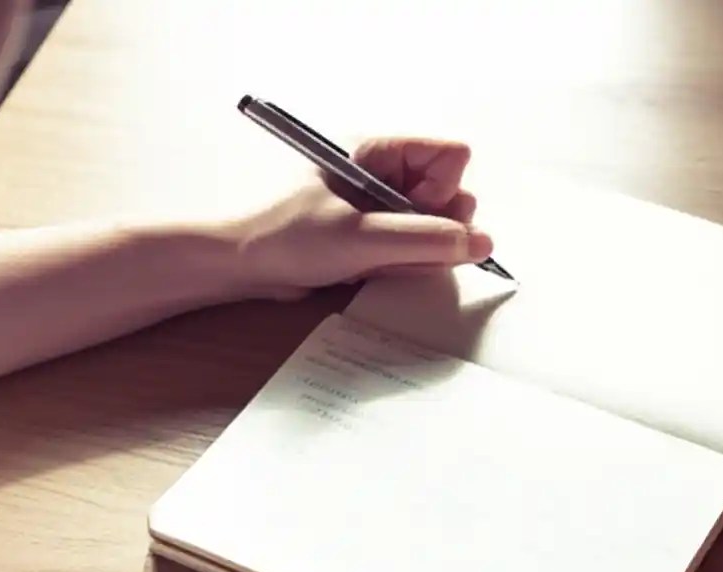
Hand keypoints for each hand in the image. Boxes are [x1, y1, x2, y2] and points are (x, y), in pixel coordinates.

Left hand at [224, 137, 491, 299]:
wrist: (241, 267)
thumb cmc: (285, 237)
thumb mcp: (360, 237)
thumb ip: (425, 239)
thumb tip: (481, 243)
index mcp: (378, 151)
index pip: (451, 155)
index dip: (446, 189)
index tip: (419, 214)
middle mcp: (386, 173)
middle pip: (451, 193)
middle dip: (435, 228)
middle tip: (398, 246)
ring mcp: (383, 206)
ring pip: (436, 227)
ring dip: (415, 252)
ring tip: (373, 260)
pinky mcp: (377, 235)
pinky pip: (415, 248)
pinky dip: (401, 264)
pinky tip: (369, 270)